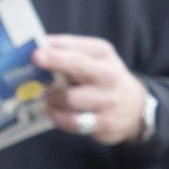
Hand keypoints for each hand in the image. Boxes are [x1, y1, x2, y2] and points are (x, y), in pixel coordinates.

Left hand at [32, 35, 149, 144]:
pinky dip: (58, 117)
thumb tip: (38, 46)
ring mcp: (108, 99)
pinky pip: (72, 121)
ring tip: (49, 97)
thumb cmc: (101, 79)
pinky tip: (56, 112)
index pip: (75, 46)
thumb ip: (66, 51)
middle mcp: (107, 74)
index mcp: (101, 53)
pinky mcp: (104, 122)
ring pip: (70, 97)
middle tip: (36, 59)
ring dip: (52, 98)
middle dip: (55, 61)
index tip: (34, 49)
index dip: (52, 48)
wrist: (134, 106)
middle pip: (77, 65)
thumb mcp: (92, 58)